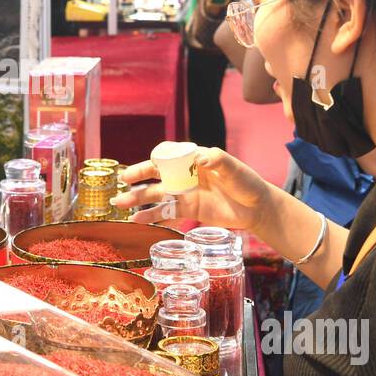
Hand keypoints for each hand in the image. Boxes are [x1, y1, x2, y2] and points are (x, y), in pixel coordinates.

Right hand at [111, 147, 271, 229]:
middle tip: (122, 181)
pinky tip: (136, 221)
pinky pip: (165, 212)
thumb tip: (202, 158)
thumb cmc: (246, 182)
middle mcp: (185, 175)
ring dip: (138, 199)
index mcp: (193, 159)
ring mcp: (185, 193)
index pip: (168, 154)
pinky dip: (150, 217)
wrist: (256, 207)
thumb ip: (218, 161)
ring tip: (119, 204)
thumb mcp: (234, 168)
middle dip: (138, 177)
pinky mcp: (188, 210)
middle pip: (156, 174)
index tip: (150, 163)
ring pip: (156, 195)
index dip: (156, 158)